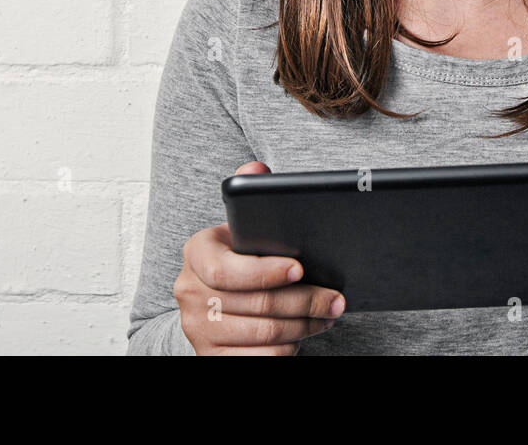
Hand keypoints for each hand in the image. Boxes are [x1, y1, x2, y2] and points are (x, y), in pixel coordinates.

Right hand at [175, 161, 345, 354]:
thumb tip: (257, 168)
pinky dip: (287, 349)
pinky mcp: (211, 357)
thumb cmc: (236, 258)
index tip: (301, 268)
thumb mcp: (238, 227)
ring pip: (264, 333)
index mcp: (197, 254)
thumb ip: (248, 196)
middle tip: (336, 299)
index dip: (266, 272)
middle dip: (305, 301)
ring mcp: (199, 329)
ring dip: (304, 326)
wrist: (209, 302)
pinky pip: (259, 359)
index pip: (228, 271)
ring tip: (328, 314)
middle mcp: (190, 292)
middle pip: (257, 304)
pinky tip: (305, 334)